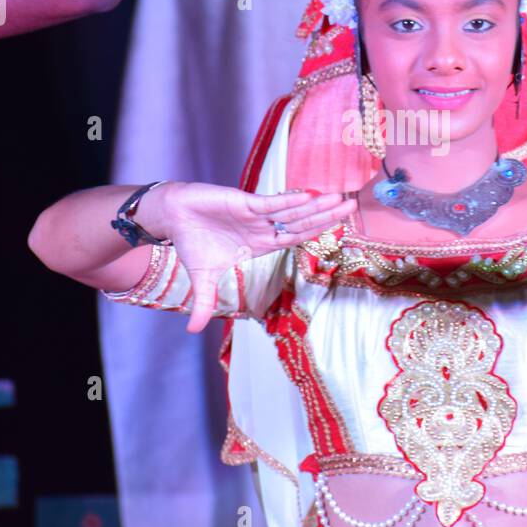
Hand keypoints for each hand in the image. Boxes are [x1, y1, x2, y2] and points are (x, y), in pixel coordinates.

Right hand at [137, 182, 355, 332]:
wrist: (172, 217)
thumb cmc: (192, 242)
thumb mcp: (202, 278)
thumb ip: (204, 302)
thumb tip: (194, 331)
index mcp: (260, 244)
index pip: (295, 239)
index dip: (317, 233)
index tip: (340, 226)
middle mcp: (263, 228)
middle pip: (301, 224)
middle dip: (327, 216)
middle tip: (353, 205)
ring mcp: (256, 214)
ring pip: (292, 211)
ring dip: (317, 205)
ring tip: (340, 197)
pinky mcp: (244, 202)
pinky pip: (272, 202)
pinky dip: (290, 200)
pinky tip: (310, 196)